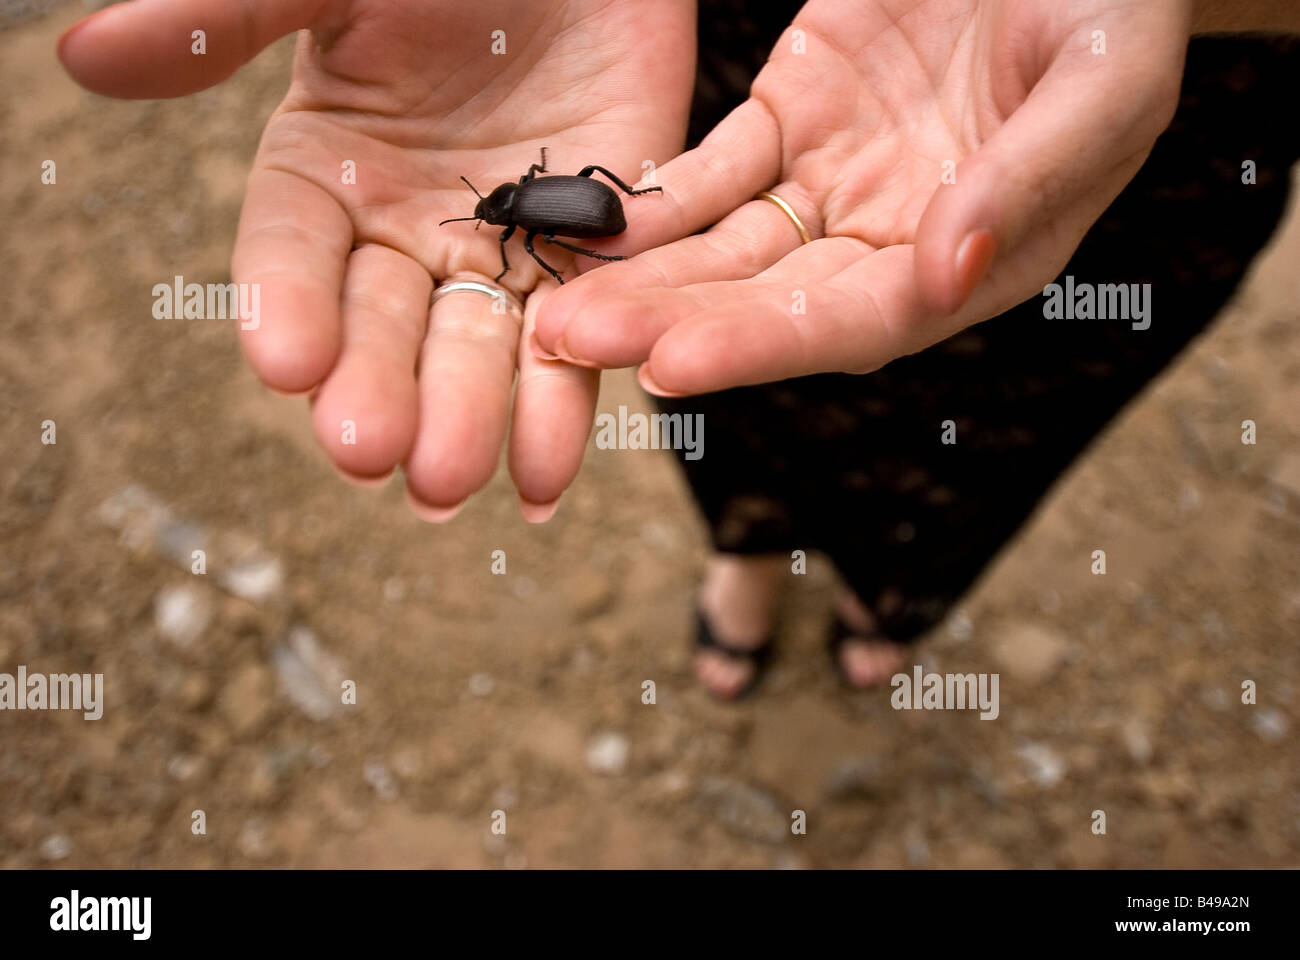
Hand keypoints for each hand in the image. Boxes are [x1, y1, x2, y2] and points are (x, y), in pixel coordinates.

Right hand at [59, 0, 694, 517]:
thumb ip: (227, 20)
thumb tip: (86, 54)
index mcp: (326, 176)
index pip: (292, 257)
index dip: (286, 307)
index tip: (285, 364)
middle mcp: (406, 235)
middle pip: (385, 329)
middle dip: (377, 390)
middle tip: (371, 452)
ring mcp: (500, 259)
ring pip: (476, 356)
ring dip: (465, 423)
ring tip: (452, 483)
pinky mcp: (588, 268)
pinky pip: (572, 350)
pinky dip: (559, 412)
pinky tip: (544, 476)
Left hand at [533, 0, 1192, 394]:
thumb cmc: (1115, 5)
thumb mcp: (1102, 83)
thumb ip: (1027, 182)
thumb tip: (946, 278)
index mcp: (971, 261)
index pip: (856, 323)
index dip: (762, 346)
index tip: (670, 366)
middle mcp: (890, 242)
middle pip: (767, 300)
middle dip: (669, 323)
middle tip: (569, 342)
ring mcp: (834, 185)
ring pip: (723, 249)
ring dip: (640, 278)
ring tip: (553, 306)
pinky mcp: (791, 122)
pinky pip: (710, 173)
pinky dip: (649, 201)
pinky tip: (583, 224)